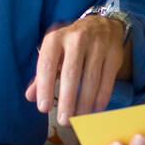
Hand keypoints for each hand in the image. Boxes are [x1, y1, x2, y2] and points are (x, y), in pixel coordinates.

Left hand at [24, 11, 126, 125]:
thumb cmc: (71, 43)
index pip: (47, 65)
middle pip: (71, 74)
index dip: (45, 88)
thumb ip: (41, 74)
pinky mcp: (114, 54)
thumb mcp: (53, 52)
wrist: (102, 24)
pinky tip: (95, 110)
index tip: (44, 108)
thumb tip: (30, 97)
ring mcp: (98, 46)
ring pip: (91, 80)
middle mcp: (76, 39)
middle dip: (67, 100)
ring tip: (79, 119)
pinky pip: (107, 81)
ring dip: (84, 103)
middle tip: (64, 120)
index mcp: (56, 38)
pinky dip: (101, 98)